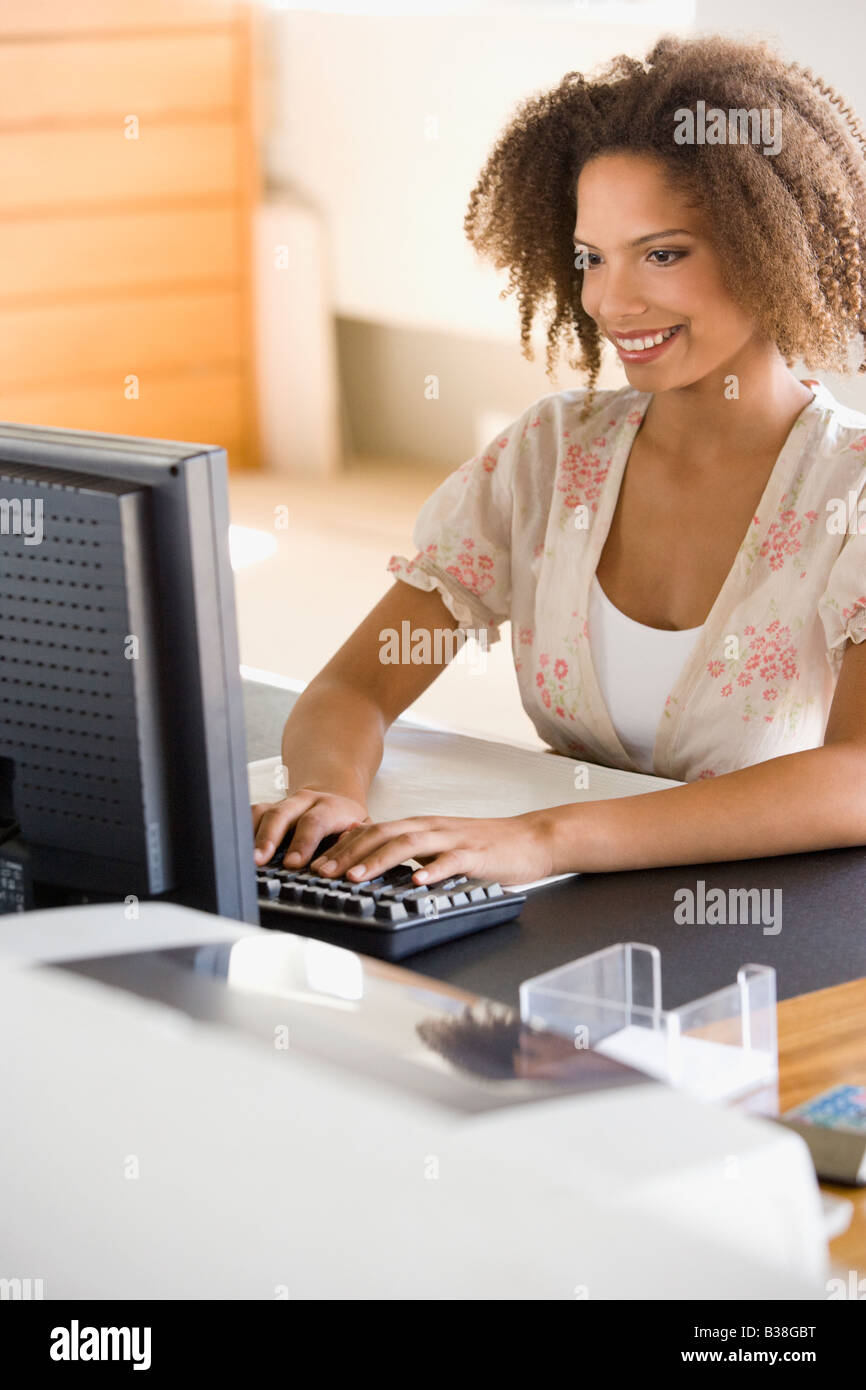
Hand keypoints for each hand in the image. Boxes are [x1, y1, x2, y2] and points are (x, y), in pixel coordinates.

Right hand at [252, 788, 370, 867]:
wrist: (335, 798)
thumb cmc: (349, 824)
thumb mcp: (361, 831)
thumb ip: (354, 843)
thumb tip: (342, 860)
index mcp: (330, 807)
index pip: (314, 821)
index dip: (303, 842)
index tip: (293, 864)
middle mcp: (304, 802)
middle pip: (282, 814)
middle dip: (269, 837)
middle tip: (259, 860)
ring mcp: (284, 805)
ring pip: (262, 812)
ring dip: (251, 835)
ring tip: (242, 858)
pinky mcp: (269, 810)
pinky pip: (251, 815)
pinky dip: (242, 830)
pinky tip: (236, 849)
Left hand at [309, 811, 554, 886]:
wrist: (530, 839)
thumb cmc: (484, 847)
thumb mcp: (440, 845)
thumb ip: (411, 851)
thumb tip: (373, 864)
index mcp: (421, 827)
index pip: (375, 831)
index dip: (344, 847)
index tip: (318, 864)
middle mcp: (432, 828)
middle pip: (384, 834)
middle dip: (350, 853)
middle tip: (323, 872)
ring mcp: (454, 840)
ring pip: (410, 845)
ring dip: (379, 860)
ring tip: (357, 876)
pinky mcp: (477, 855)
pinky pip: (451, 861)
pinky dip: (432, 871)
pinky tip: (417, 882)